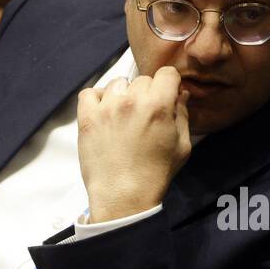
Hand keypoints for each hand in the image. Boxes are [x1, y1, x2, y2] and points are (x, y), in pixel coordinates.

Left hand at [76, 67, 190, 222]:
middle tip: (145, 115)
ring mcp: (106, 107)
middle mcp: (132, 100)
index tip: (166, 97)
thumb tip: (181, 94)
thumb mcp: (182, 146)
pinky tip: (104, 114)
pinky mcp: (87, 117)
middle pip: (143, 80)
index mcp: (158, 105)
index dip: (170, 84)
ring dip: (123, 95)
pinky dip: (97, 99)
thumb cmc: (156, 173)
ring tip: (123, 116)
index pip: (167, 73)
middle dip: (147, 93)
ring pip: (117, 84)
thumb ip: (182, 115)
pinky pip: (89, 93)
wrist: (123, 195)